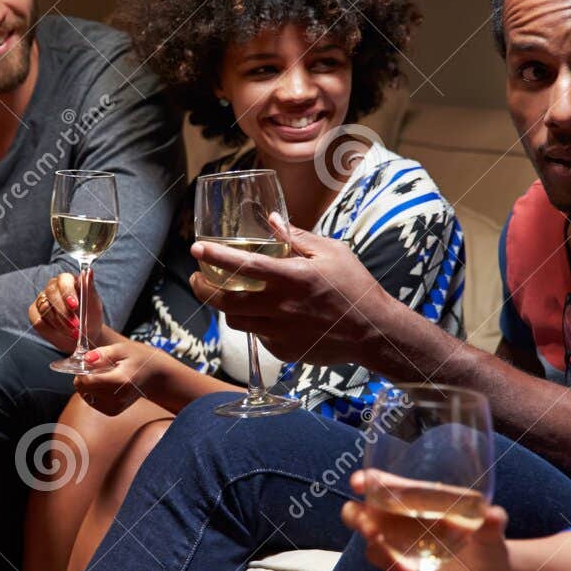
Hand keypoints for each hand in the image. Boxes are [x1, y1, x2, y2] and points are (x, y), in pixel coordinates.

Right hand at [28, 269, 106, 354]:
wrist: (85, 335)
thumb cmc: (90, 316)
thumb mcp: (93, 303)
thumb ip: (89, 287)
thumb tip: (89, 271)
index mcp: (68, 281)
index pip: (63, 280)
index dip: (68, 292)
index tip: (75, 306)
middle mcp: (52, 288)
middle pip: (51, 294)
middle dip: (63, 312)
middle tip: (75, 325)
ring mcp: (42, 300)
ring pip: (44, 309)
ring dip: (59, 323)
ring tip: (72, 332)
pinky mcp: (34, 313)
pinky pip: (38, 321)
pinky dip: (50, 330)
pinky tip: (61, 333)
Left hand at [72, 340, 162, 416]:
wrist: (154, 375)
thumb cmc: (138, 359)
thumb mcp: (122, 349)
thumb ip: (103, 353)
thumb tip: (86, 359)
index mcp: (121, 382)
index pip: (87, 381)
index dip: (82, 370)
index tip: (89, 362)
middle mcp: (117, 398)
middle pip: (84, 389)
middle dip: (84, 376)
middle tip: (97, 367)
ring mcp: (115, 407)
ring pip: (85, 395)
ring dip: (88, 384)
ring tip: (103, 375)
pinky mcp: (112, 411)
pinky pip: (91, 401)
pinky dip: (92, 392)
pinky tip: (104, 384)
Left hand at [189, 212, 403, 365]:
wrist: (373, 332)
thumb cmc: (355, 287)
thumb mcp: (332, 252)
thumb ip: (297, 237)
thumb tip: (272, 220)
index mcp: (291, 277)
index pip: (242, 265)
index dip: (215, 256)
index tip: (196, 249)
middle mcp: (280, 307)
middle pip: (225, 301)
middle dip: (202, 288)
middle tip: (197, 278)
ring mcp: (279, 332)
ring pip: (235, 321)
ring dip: (225, 307)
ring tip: (226, 295)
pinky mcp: (283, 350)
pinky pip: (257, 336)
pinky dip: (253, 324)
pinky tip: (262, 315)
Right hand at [342, 468, 509, 570]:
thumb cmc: (487, 539)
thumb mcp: (492, 530)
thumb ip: (491, 522)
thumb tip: (493, 516)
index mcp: (413, 498)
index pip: (381, 484)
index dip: (367, 481)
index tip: (360, 482)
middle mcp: (398, 520)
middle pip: (357, 514)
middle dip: (360, 520)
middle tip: (374, 532)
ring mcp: (397, 546)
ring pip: (371, 548)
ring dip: (388, 558)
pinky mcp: (401, 570)